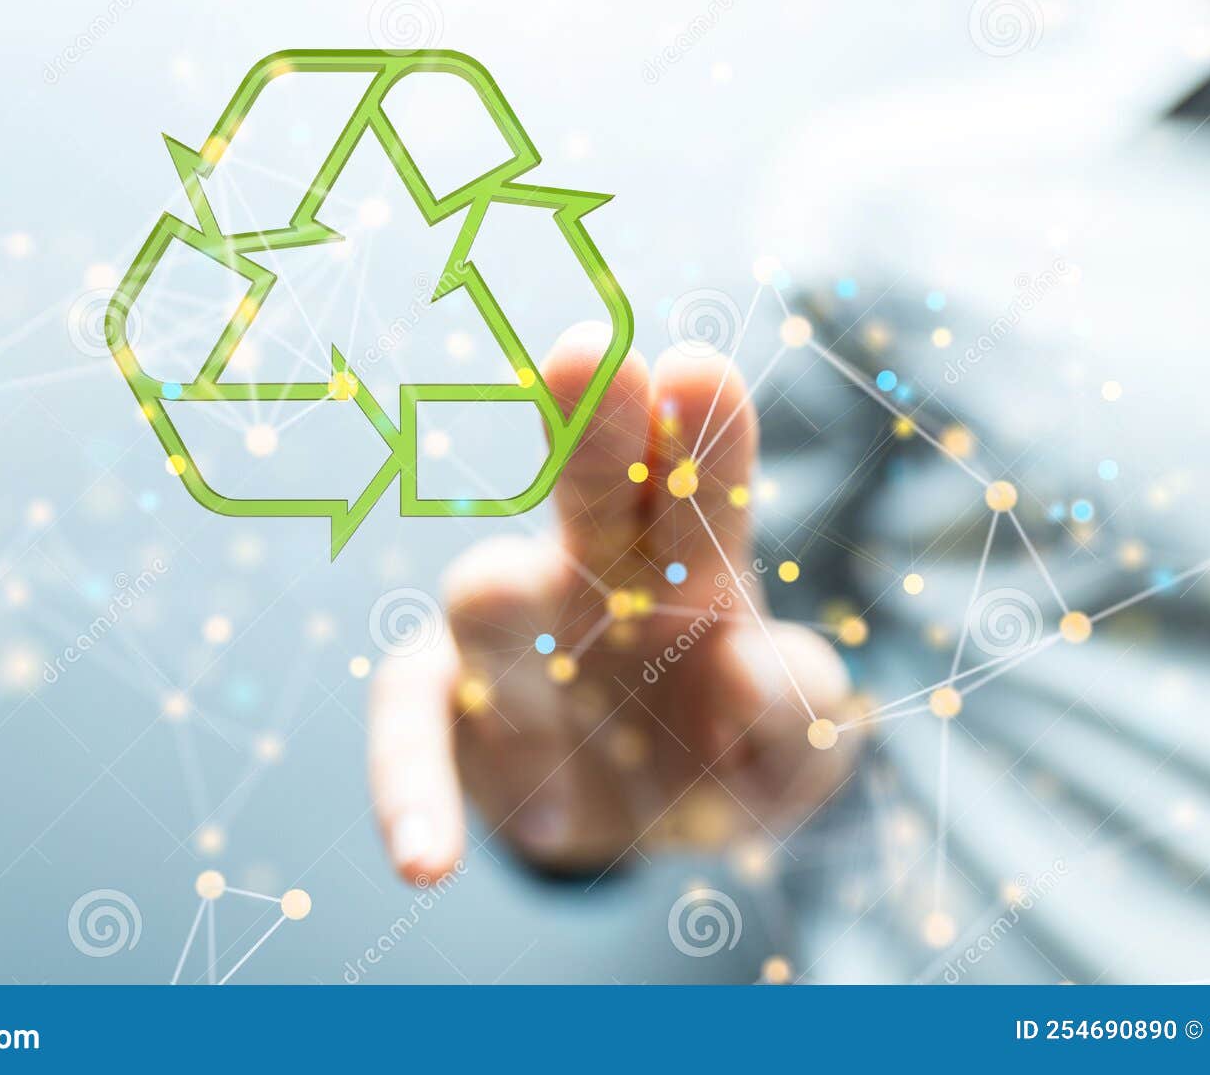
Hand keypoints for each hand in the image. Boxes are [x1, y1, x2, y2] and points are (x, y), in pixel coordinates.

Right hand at [368, 322, 857, 882]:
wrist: (641, 829)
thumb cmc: (726, 759)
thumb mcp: (791, 763)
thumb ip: (799, 721)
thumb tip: (753, 668)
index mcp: (692, 567)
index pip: (699, 483)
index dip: (702, 429)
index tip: (696, 369)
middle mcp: (593, 576)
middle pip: (589, 483)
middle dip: (592, 421)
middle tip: (586, 351)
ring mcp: (512, 637)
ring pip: (486, 594)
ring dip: (494, 593)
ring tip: (499, 593)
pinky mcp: (448, 707)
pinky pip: (412, 731)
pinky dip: (409, 786)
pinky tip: (424, 859)